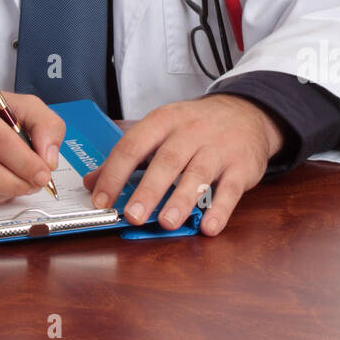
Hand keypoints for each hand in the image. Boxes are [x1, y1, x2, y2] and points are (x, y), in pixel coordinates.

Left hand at [82, 95, 285, 235]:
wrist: (246, 112)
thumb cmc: (195, 125)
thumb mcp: (161, 130)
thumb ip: (127, 156)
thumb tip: (92, 182)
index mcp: (163, 121)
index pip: (133, 145)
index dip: (115, 173)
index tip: (101, 199)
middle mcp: (190, 132)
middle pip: (166, 160)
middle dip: (149, 190)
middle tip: (133, 216)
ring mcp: (218, 148)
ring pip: (198, 174)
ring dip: (181, 200)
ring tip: (167, 222)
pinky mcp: (241, 166)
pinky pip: (230, 189)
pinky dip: (220, 209)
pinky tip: (208, 227)